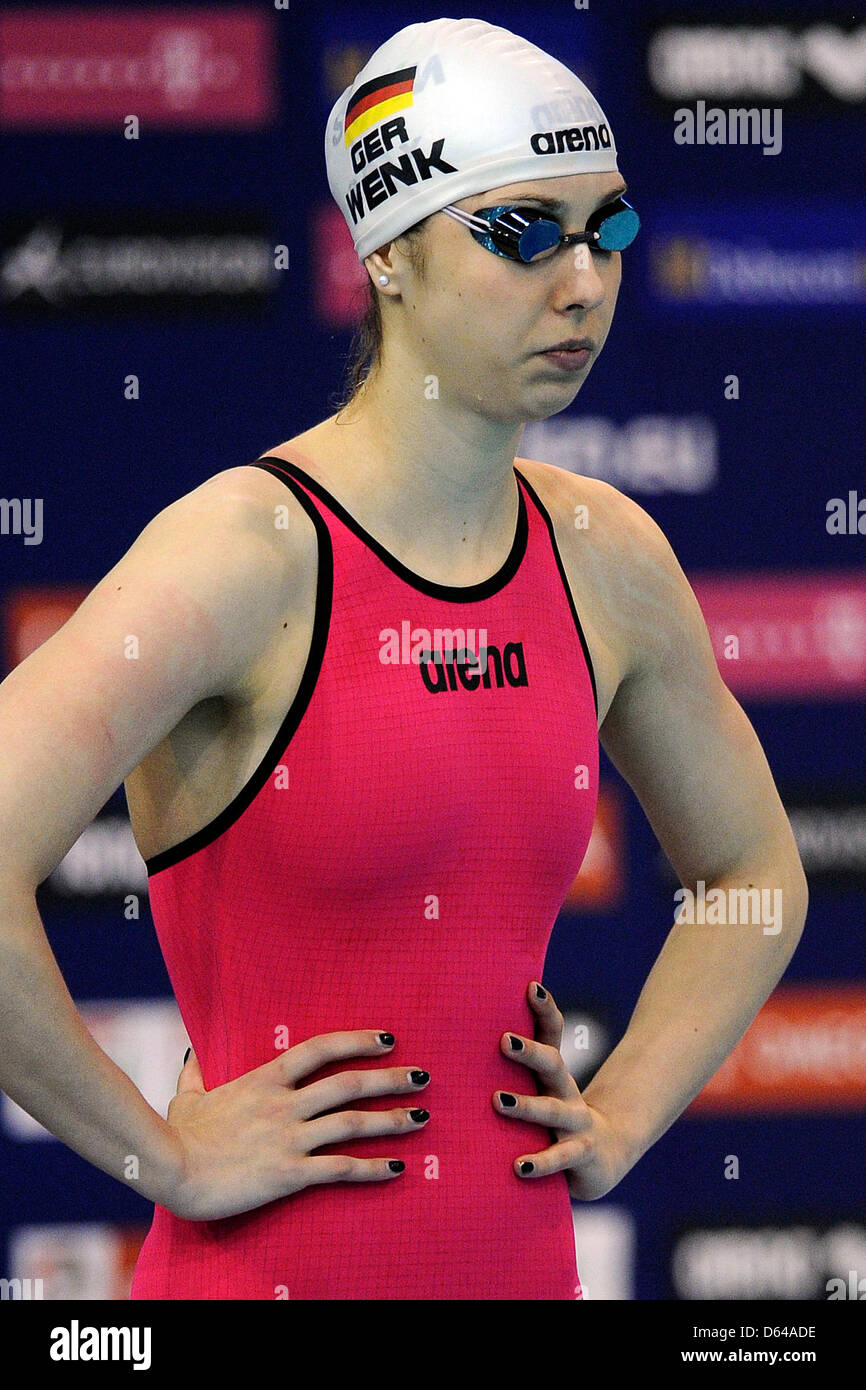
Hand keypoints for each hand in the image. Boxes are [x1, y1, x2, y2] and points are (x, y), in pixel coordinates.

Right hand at [164, 1032, 430, 1219]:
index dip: (357, 1041)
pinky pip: (341, 1169)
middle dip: (391, 1079)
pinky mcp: (290, 1173)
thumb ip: (196, 1072)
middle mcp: (285, 1104)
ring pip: (353, 1123)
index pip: (321, 1049)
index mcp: (265, 1079)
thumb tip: (192, 1051)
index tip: (388, 1039)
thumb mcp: (187, 1096)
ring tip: (422, 1117)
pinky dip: (373, 1168)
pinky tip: (398, 1168)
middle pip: (349, 1084)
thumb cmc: (177, 1135)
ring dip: (392, 1120)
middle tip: (422, 1077)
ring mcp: (290, 1138)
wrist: (171, 1169)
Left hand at [494, 983, 630, 1200]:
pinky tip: (520, 1166)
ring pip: (551, 1111)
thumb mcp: (536, 1092)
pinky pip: (559, 1158)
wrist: (603, 1155)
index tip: (531, 986)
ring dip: (525, 1106)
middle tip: (505, 1040)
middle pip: (552, 1064)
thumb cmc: (553, 1119)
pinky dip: (540, 1162)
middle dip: (530, 1052)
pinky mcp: (580, 1154)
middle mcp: (566, 1091)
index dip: (545, 1009)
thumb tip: (454, 1045)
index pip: (552, 1032)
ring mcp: (576, 1123)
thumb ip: (506, 1073)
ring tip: (498, 1100)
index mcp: (552, 1072)